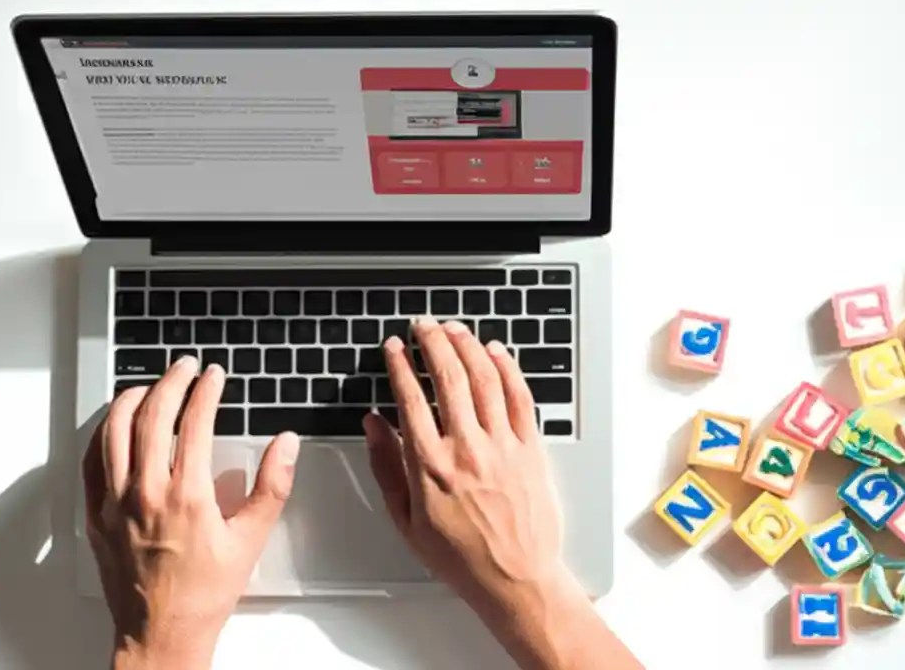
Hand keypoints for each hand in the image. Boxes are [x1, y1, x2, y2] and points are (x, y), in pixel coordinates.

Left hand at [82, 356, 300, 669]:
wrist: (161, 633)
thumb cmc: (202, 594)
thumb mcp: (251, 539)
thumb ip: (273, 485)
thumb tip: (285, 445)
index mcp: (187, 495)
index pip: (195, 421)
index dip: (207, 390)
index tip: (214, 376)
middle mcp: (145, 493)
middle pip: (152, 415)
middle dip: (171, 381)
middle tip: (185, 368)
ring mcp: (114, 502)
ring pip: (115, 430)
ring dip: (133, 398)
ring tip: (149, 386)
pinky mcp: (95, 515)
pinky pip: (91, 460)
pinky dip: (103, 433)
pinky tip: (116, 424)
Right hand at [363, 318, 565, 611]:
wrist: (515, 578)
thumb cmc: (461, 557)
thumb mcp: (406, 520)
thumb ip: (386, 467)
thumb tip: (373, 425)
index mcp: (430, 466)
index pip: (410, 397)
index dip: (398, 364)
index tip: (393, 348)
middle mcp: (466, 449)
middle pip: (448, 376)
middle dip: (432, 342)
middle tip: (423, 326)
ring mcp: (502, 446)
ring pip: (484, 378)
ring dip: (467, 346)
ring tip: (454, 329)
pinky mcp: (530, 448)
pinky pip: (519, 397)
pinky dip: (507, 368)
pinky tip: (495, 352)